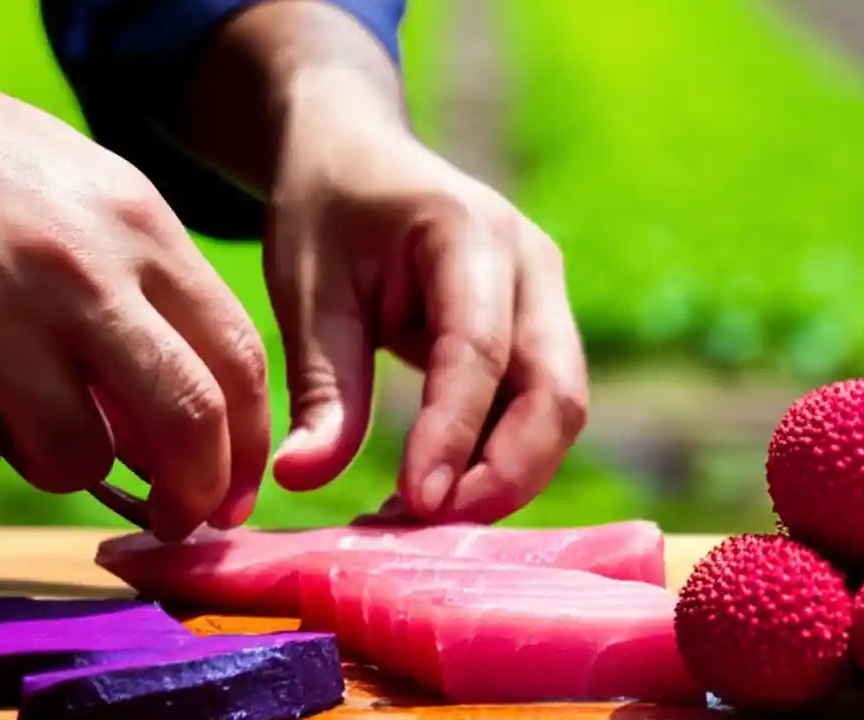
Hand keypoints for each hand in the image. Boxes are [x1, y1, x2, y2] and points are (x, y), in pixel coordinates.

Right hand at [0, 46, 270, 538]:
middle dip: (194, 492)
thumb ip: (152, 293)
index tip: (234, 492)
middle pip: (186, 419)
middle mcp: (81, 272)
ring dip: (64, 467)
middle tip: (177, 518)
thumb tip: (187, 421)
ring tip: (31, 422)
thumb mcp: (92, 195)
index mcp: (139, 227)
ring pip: (75, 459)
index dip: (250, 445)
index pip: (240, 358)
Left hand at [265, 117, 588, 524]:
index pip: (479, 350)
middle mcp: (532, 267)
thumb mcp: (307, 288)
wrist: (361, 154)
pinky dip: (498, 458)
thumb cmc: (328, 210)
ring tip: (419, 519)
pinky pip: (538, 410)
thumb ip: (320, 385)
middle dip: (507, 473)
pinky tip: (437, 492)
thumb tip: (303, 480)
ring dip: (504, 476)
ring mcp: (547, 300)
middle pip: (557, 392)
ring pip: (559, 411)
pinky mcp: (540, 332)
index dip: (454, 433)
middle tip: (430, 529)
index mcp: (470, 235)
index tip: (419, 502)